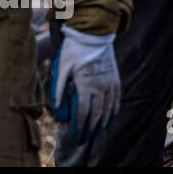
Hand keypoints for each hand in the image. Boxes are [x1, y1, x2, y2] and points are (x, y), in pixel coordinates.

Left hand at [51, 27, 120, 144]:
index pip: (84, 111)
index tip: (76, 133)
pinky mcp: (115, 80)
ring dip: (103, 123)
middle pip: (97, 114)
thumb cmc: (74, 50)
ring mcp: (110, 84)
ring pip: (109, 110)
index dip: (80, 124)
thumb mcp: (63, 67)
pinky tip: (109, 119)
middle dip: (90, 128)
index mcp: (86, 84)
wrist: (93, 35)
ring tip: (96, 132)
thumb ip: (60, 88)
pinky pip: (116, 100)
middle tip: (84, 138)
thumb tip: (56, 106)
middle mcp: (101, 87)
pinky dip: (113, 112)